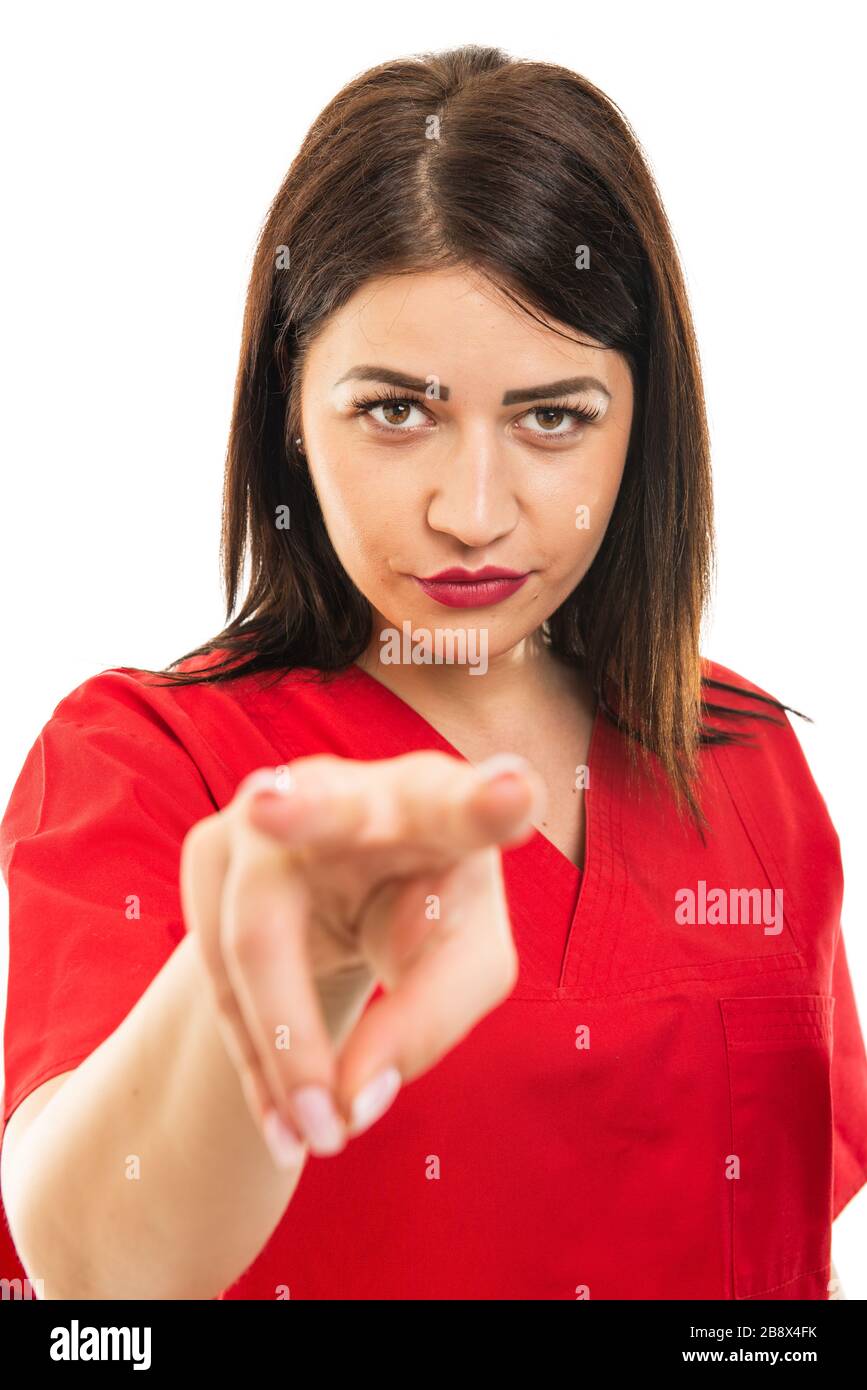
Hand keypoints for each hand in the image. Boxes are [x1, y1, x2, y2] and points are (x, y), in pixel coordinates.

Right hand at [179, 750, 544, 1167]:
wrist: (339, 885)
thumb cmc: (428, 914)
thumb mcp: (462, 965)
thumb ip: (429, 1023)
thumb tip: (352, 1103)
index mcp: (442, 805)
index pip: (465, 803)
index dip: (488, 802)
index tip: (514, 791)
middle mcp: (352, 790)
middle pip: (327, 807)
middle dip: (298, 811)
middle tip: (270, 808)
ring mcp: (267, 807)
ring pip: (255, 939)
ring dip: (285, 1049)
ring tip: (321, 1137)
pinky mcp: (211, 850)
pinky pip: (218, 973)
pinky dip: (255, 1058)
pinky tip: (284, 1124)